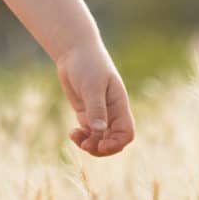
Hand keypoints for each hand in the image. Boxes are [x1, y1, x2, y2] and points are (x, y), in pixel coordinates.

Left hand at [55, 41, 134, 156]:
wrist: (74, 51)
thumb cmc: (87, 64)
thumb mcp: (91, 86)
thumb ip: (96, 108)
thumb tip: (99, 131)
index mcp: (119, 105)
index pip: (126, 133)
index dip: (116, 144)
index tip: (100, 145)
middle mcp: (112, 112)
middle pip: (114, 140)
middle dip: (101, 148)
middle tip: (85, 145)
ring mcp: (99, 113)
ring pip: (100, 138)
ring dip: (89, 144)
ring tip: (75, 137)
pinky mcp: (86, 112)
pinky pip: (88, 132)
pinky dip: (82, 137)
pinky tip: (72, 132)